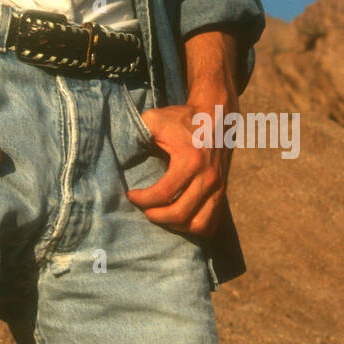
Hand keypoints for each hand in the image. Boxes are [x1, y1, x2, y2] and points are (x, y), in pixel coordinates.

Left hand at [125, 86, 237, 235]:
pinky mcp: (222, 193)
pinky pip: (211, 223)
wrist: (216, 115)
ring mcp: (218, 188)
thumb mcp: (157, 118)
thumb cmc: (182, 118)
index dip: (143, 199)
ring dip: (176, 226)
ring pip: (198, 224)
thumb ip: (138, 130)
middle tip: (144, 209)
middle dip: (156, 216)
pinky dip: (194, 228)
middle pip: (180, 214)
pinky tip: (179, 220)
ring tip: (161, 215)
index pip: (163, 193)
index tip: (131, 195)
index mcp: (190, 161)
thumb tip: (121, 147)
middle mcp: (208, 178)